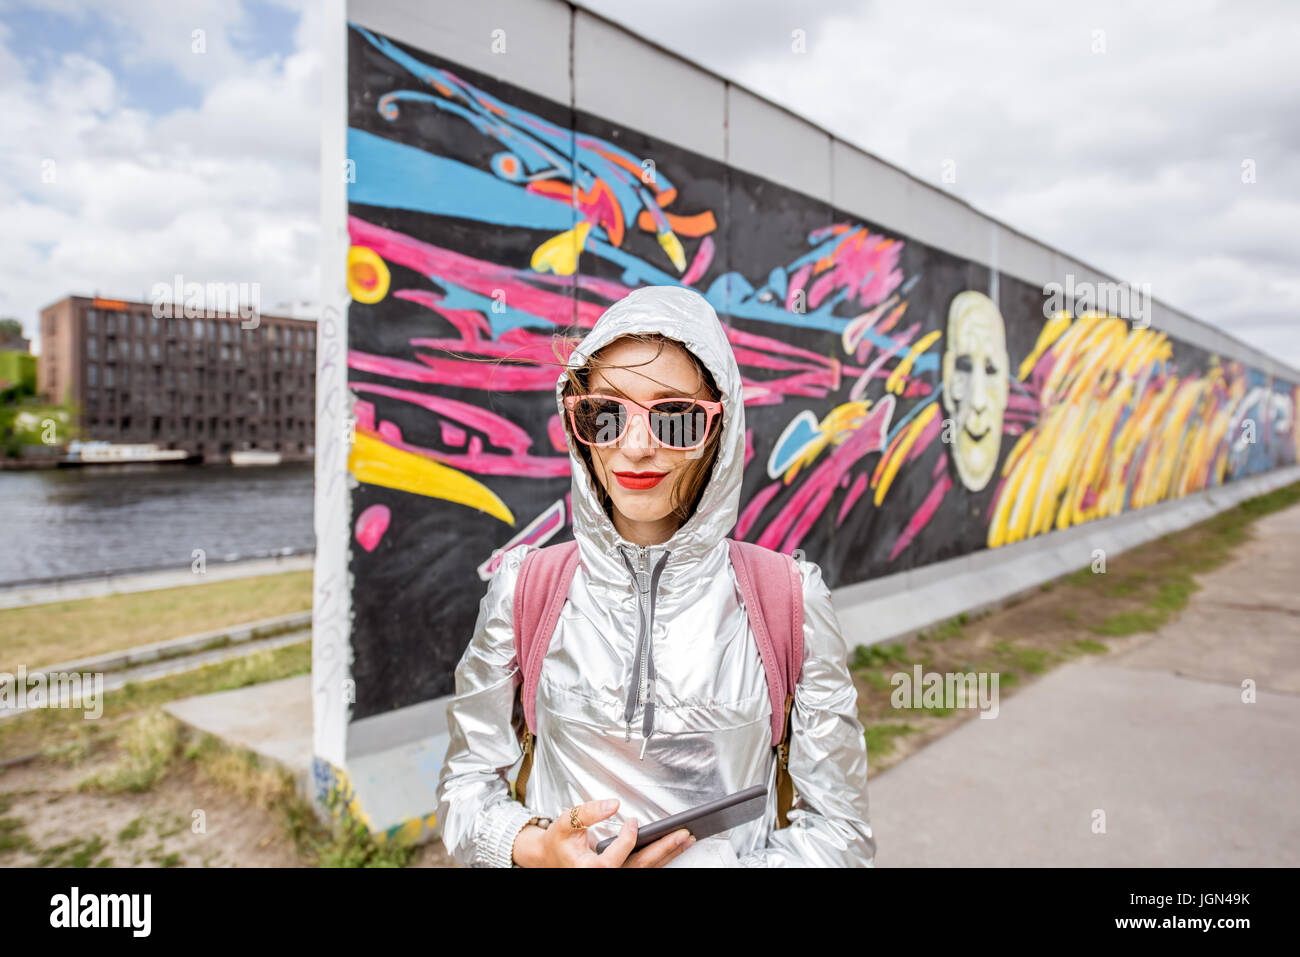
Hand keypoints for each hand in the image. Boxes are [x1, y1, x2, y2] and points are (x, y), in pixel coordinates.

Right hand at [511, 798, 695, 867]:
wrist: (552, 857)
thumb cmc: (559, 842)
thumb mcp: (565, 822)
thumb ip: (587, 812)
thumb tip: (612, 804)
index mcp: (587, 869)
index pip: (611, 861)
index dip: (625, 841)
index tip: (632, 821)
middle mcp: (603, 876)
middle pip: (638, 866)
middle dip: (663, 849)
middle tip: (682, 833)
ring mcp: (616, 876)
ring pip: (646, 869)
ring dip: (669, 853)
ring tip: (686, 838)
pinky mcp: (623, 872)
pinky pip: (645, 868)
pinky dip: (662, 856)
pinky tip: (675, 845)